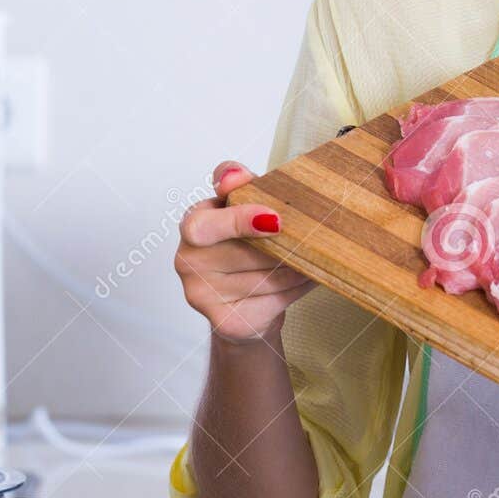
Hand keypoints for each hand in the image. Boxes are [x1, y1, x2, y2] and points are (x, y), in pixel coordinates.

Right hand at [174, 161, 314, 341]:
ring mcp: (203, 297)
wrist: (244, 305)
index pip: (202, 225)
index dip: (238, 222)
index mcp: (192, 227)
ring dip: (299, 266)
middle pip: (249, 253)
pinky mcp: (228, 322)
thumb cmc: (244, 247)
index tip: (274, 219)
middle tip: (310, 237)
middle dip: (286, 246)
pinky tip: (306, 277)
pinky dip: (299, 286)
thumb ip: (239, 185)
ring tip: (310, 257)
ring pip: (269, 276)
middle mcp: (188, 262)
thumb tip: (234, 175)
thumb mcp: (242, 207)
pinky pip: (277, 300)